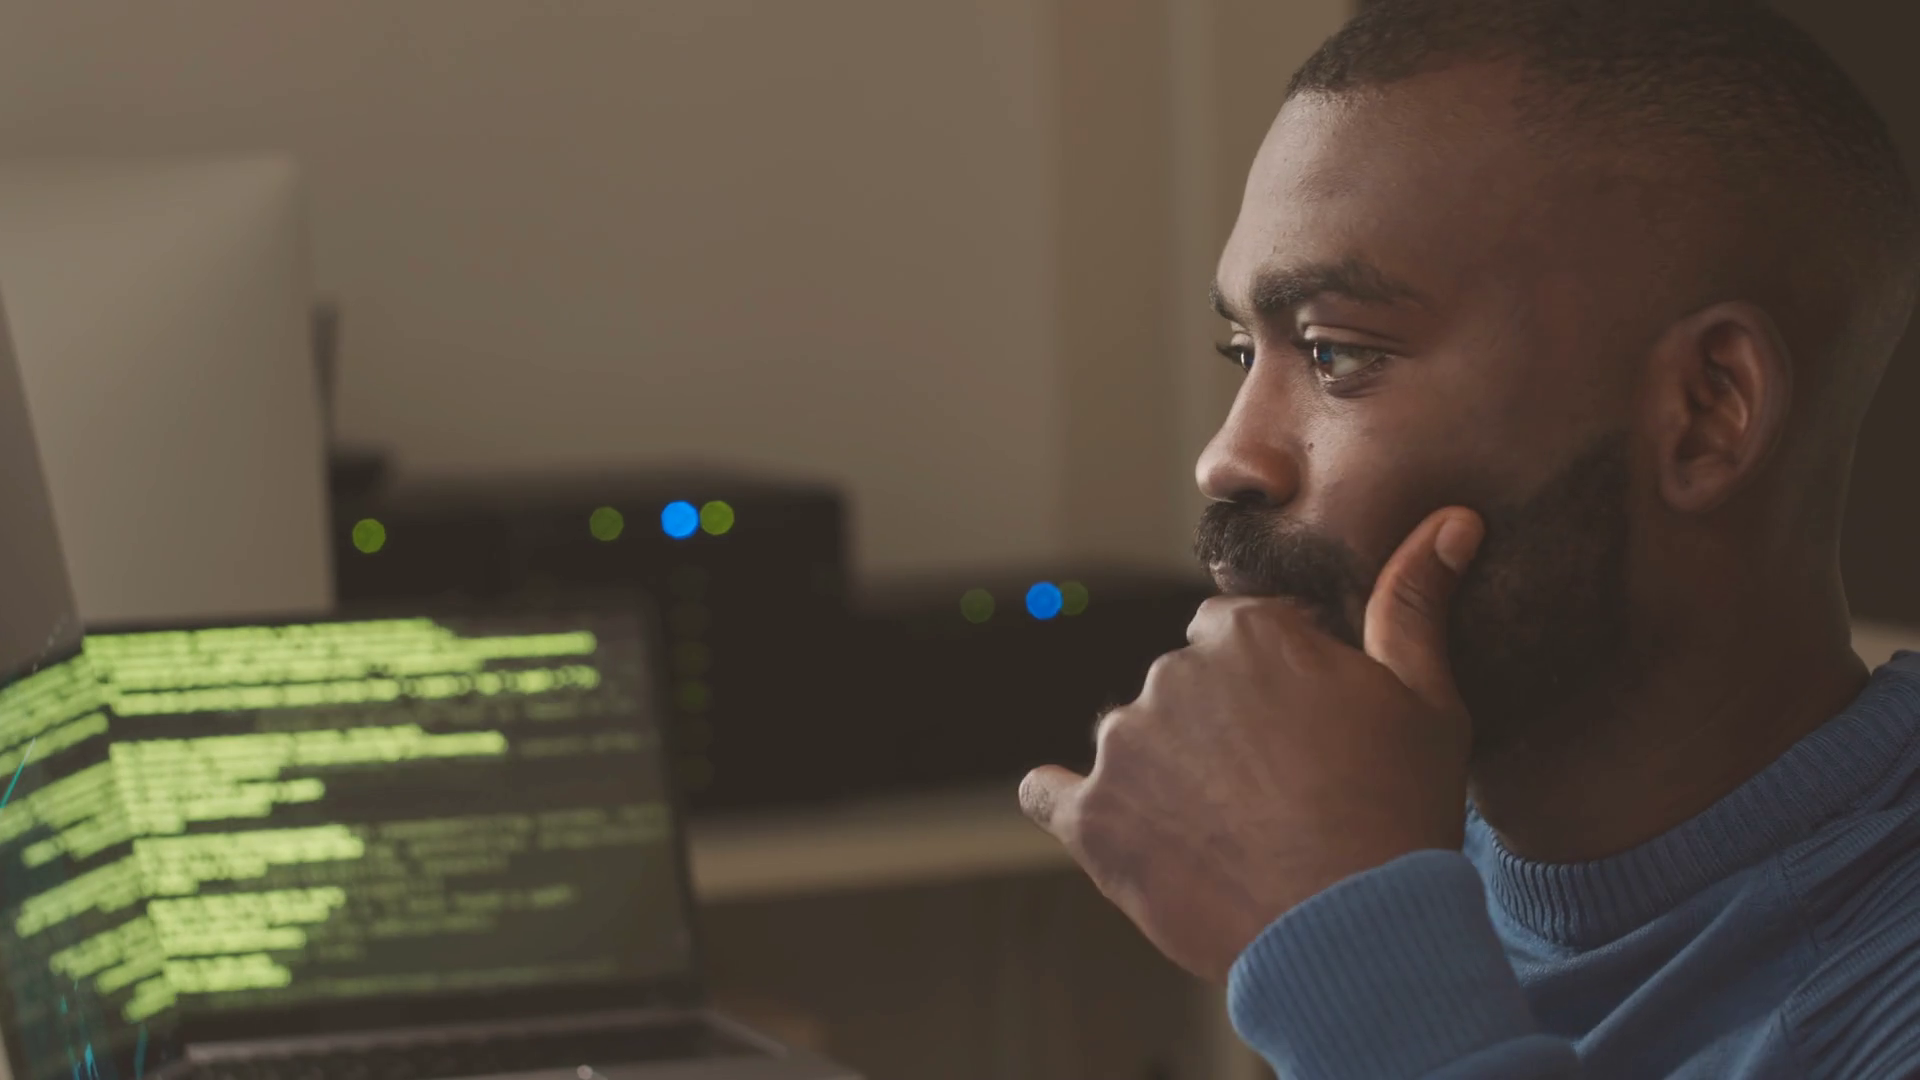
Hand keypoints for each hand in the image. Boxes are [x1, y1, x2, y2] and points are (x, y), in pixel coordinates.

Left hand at [1018, 507, 1484, 982]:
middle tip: (1272, 789)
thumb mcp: (1425, 700)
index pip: (1234, 632)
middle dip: (1216, 725)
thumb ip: (1413, 602)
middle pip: (1181, 687)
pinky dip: (1069, 804)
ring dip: (1162, 771)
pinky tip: (1095, 820)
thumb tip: (1450, 520)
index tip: (1300, 728)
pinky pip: (1050, 795)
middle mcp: (1171, 673)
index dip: (1270, 679)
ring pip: (1133, 742)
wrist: (1352, 933)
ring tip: (1226, 832)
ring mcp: (1124, 745)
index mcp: (1246, 632)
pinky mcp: (1092, 818)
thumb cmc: (1397, 812)